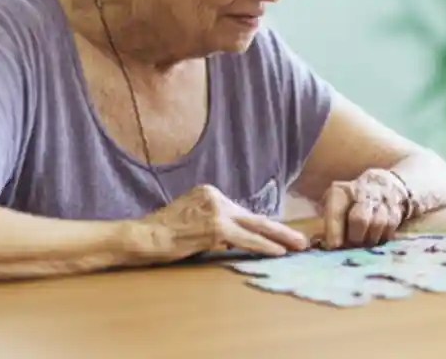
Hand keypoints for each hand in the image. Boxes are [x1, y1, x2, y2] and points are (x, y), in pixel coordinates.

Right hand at [138, 184, 309, 260]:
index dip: (263, 227)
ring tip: (298, 246)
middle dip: (281, 230)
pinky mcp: (215, 226)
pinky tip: (278, 252)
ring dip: (279, 239)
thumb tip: (234, 239)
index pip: (242, 213)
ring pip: (254, 227)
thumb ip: (215, 225)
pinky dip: (263, 246)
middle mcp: (216, 196)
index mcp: (210, 193)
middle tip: (302, 239)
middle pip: (255, 216)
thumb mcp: (192, 220)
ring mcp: (216, 210)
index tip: (281, 235)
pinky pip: (245, 239)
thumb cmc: (163, 234)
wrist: (143, 236)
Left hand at [320, 169, 410, 249]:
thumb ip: (326, 218)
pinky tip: (375, 237)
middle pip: (360, 219)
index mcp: (342, 192)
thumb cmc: (351, 200)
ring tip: (363, 242)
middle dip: (355, 237)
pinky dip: (381, 237)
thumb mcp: (334, 201)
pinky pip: (389, 229)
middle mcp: (363, 193)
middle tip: (351, 246)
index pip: (336, 210)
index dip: (334, 230)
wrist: (385, 184)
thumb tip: (315, 240)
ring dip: (369, 239)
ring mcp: (381, 202)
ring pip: (377, 225)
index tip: (333, 246)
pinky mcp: (395, 211)